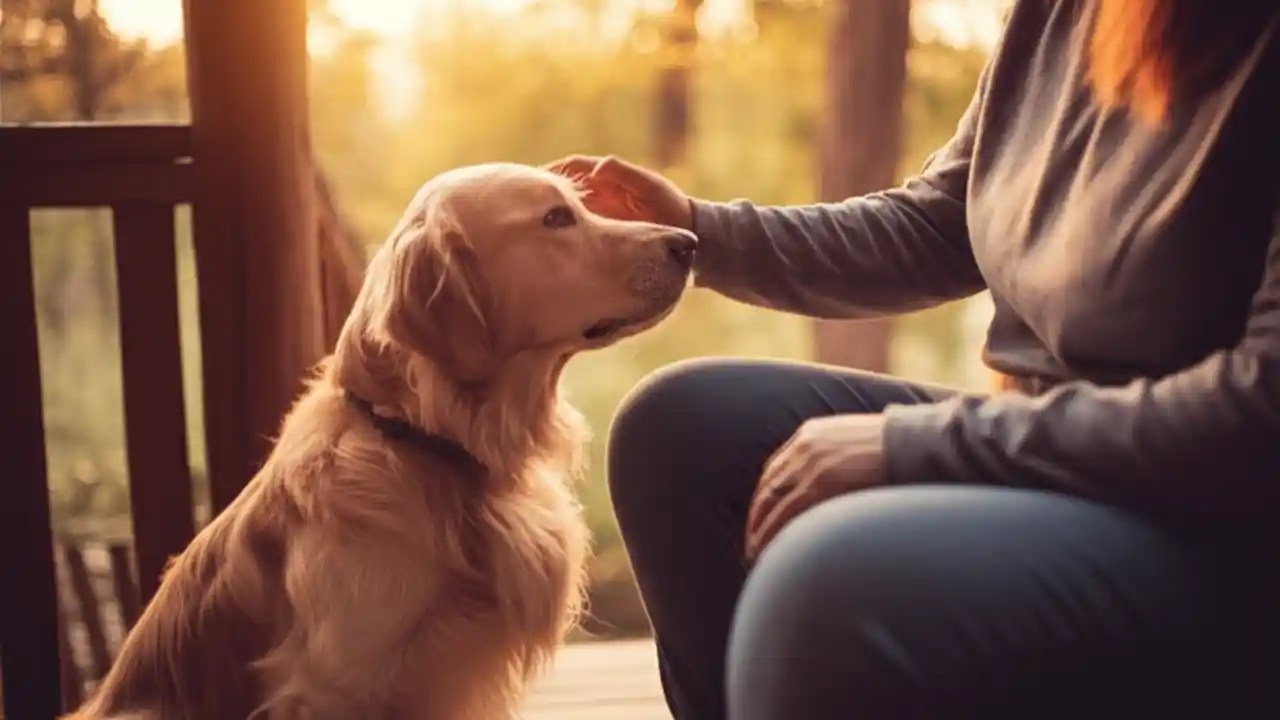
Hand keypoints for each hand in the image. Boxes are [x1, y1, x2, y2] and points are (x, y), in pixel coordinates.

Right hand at [544, 155, 693, 229]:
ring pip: (567, 209)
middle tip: (521, 202)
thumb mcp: (649, 186)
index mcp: (608, 176)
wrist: (686, 232)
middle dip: (544, 192)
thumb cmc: (669, 205)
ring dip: (551, 214)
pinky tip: (550, 241)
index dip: (553, 169)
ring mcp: (599, 212)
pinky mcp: (602, 231)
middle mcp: (599, 192)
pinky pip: (578, 229)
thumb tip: (596, 167)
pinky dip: (563, 232)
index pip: (573, 167)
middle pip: (564, 188)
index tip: (534, 179)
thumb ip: (624, 173)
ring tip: (529, 224)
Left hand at [746, 414, 888, 561]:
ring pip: (771, 504)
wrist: (913, 443)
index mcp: (811, 434)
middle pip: (767, 487)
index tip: (760, 518)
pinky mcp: (819, 484)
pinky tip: (771, 552)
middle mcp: (803, 446)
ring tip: (757, 555)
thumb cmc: (896, 449)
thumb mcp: (855, 444)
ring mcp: (809, 464)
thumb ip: (836, 460)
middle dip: (756, 517)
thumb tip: (830, 487)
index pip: (775, 469)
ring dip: (760, 532)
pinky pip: (786, 514)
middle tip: (752, 543)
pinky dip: (773, 534)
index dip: (764, 497)